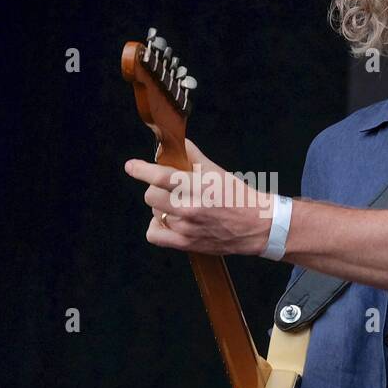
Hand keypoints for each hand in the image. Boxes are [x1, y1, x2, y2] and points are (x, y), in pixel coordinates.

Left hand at [124, 138, 272, 255]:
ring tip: (176, 205)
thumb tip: (173, 144)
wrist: (256, 226)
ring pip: (154, 213)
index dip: (141, 170)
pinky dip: (157, 226)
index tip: (131, 166)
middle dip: (156, 188)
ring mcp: (186, 228)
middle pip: (151, 196)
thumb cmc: (237, 196)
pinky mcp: (186, 244)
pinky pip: (154, 234)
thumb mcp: (216, 171)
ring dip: (161, 206)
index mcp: (198, 186)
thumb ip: (192, 156)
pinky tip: (168, 220)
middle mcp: (190, 208)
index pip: (161, 176)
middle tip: (168, 188)